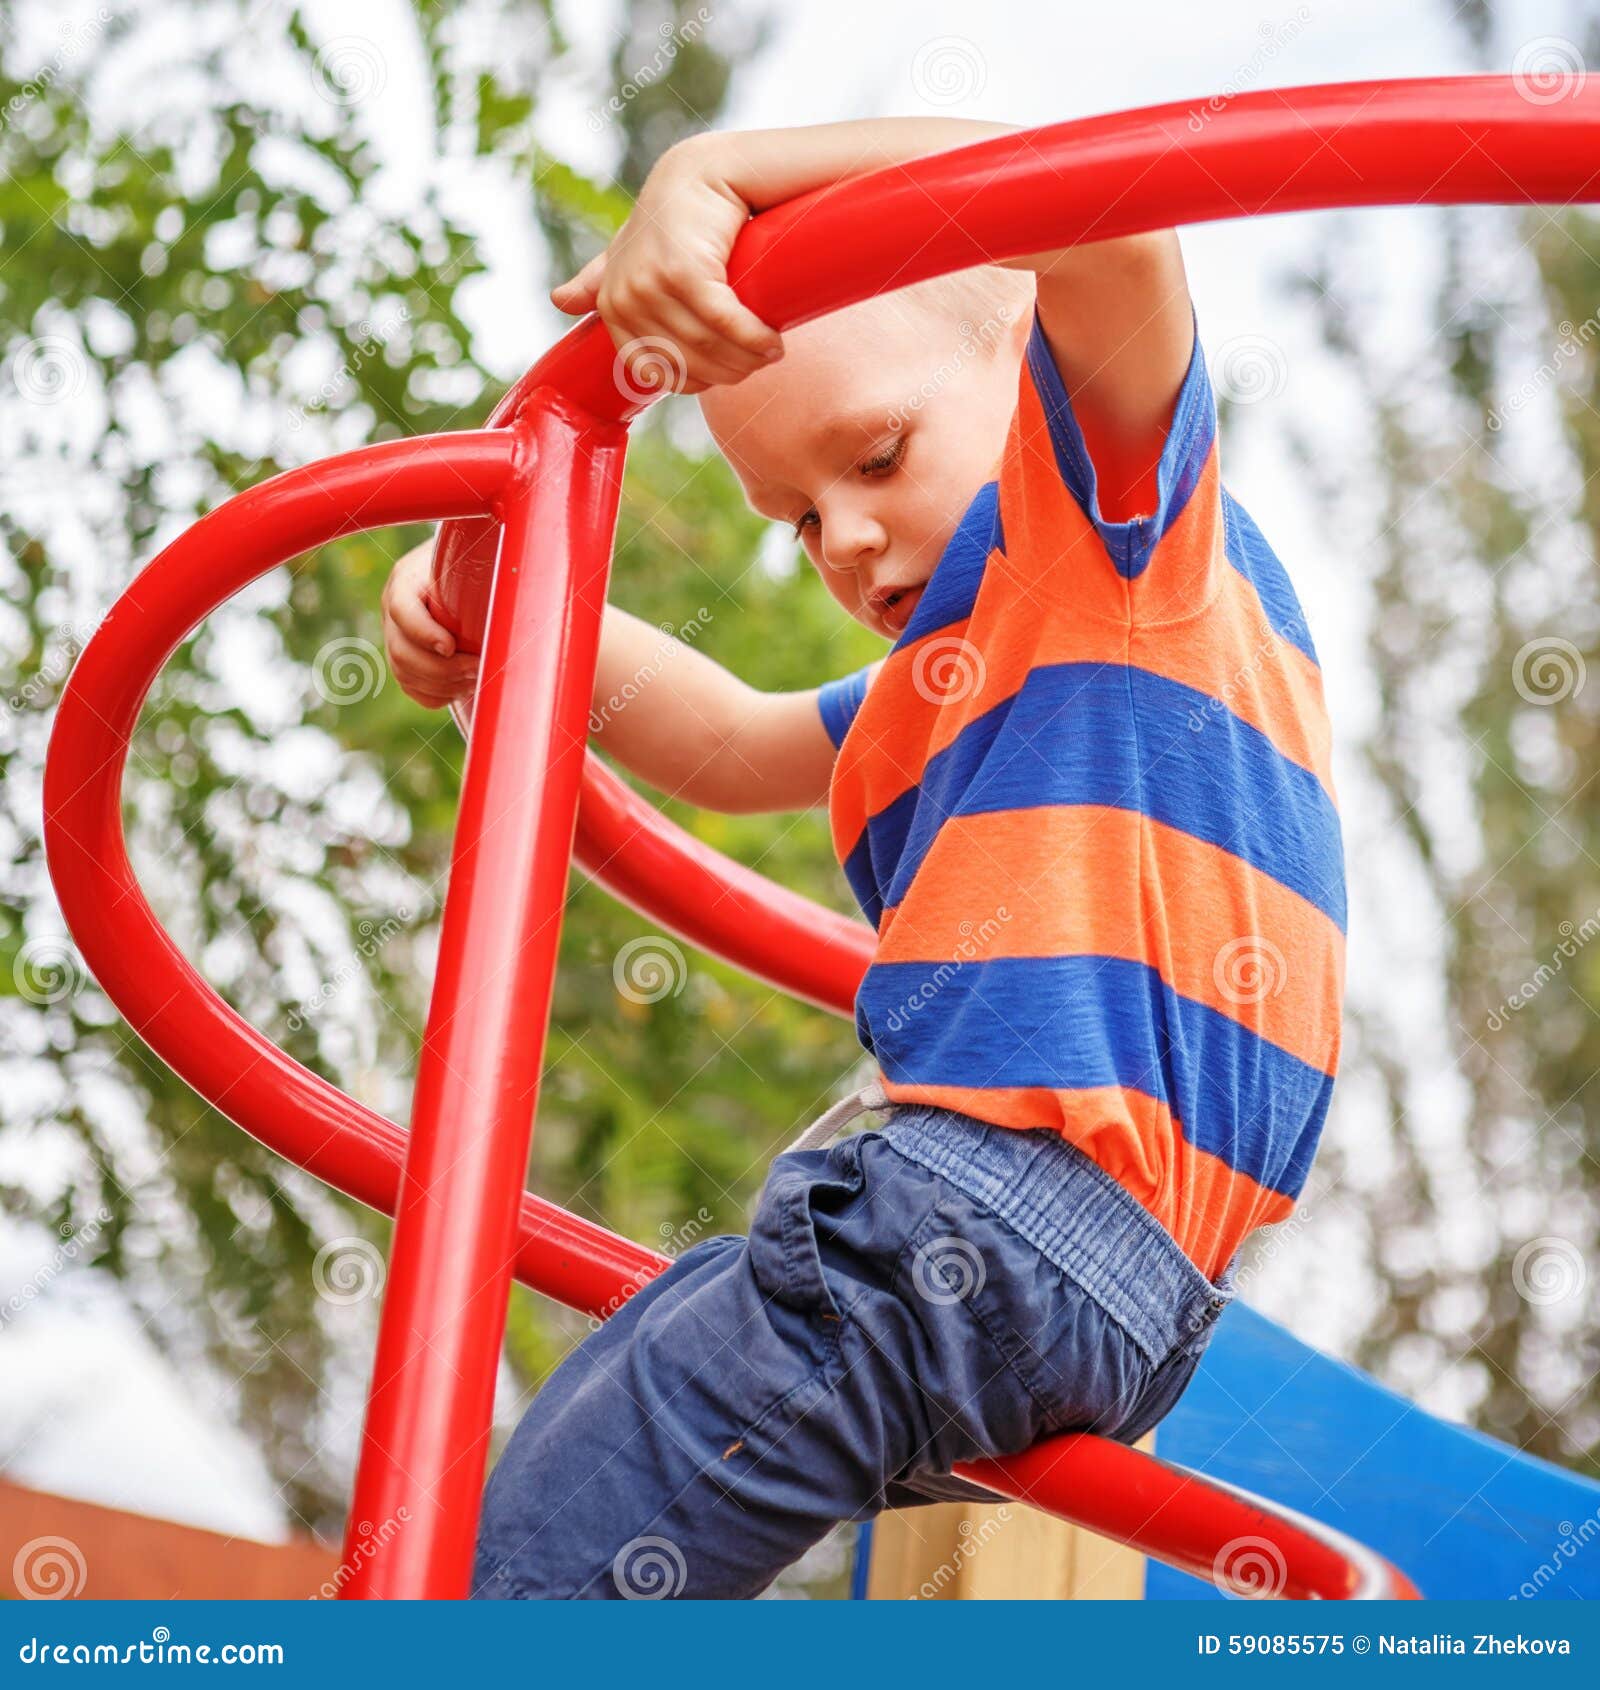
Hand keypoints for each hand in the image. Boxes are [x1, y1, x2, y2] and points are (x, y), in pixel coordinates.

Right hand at [380, 539, 478, 708]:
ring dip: (444, 684)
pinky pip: (413, 688)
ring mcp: (395, 637)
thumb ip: (485, 578)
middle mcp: (393, 611)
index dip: (424, 633)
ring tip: (476, 678)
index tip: (451, 647)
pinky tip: (463, 687)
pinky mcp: (403, 660)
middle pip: (402, 651)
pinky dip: (439, 695)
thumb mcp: (476, 564)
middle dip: (443, 669)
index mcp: (407, 580)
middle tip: (478, 669)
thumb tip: (519, 600)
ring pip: (406, 673)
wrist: (464, 578)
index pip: (402, 609)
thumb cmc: (477, 568)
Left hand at [549, 138, 784, 396]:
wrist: (700, 172)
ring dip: (747, 358)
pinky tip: (773, 341)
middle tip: (762, 361)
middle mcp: (625, 297)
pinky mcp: (683, 271)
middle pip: (688, 362)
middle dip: (730, 372)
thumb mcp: (627, 253)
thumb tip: (558, 300)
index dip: (697, 380)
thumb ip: (597, 281)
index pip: (657, 372)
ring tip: (773, 351)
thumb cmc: (669, 219)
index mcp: (611, 306)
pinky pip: (722, 322)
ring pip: (707, 346)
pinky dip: (752, 337)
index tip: (730, 371)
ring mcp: (651, 284)